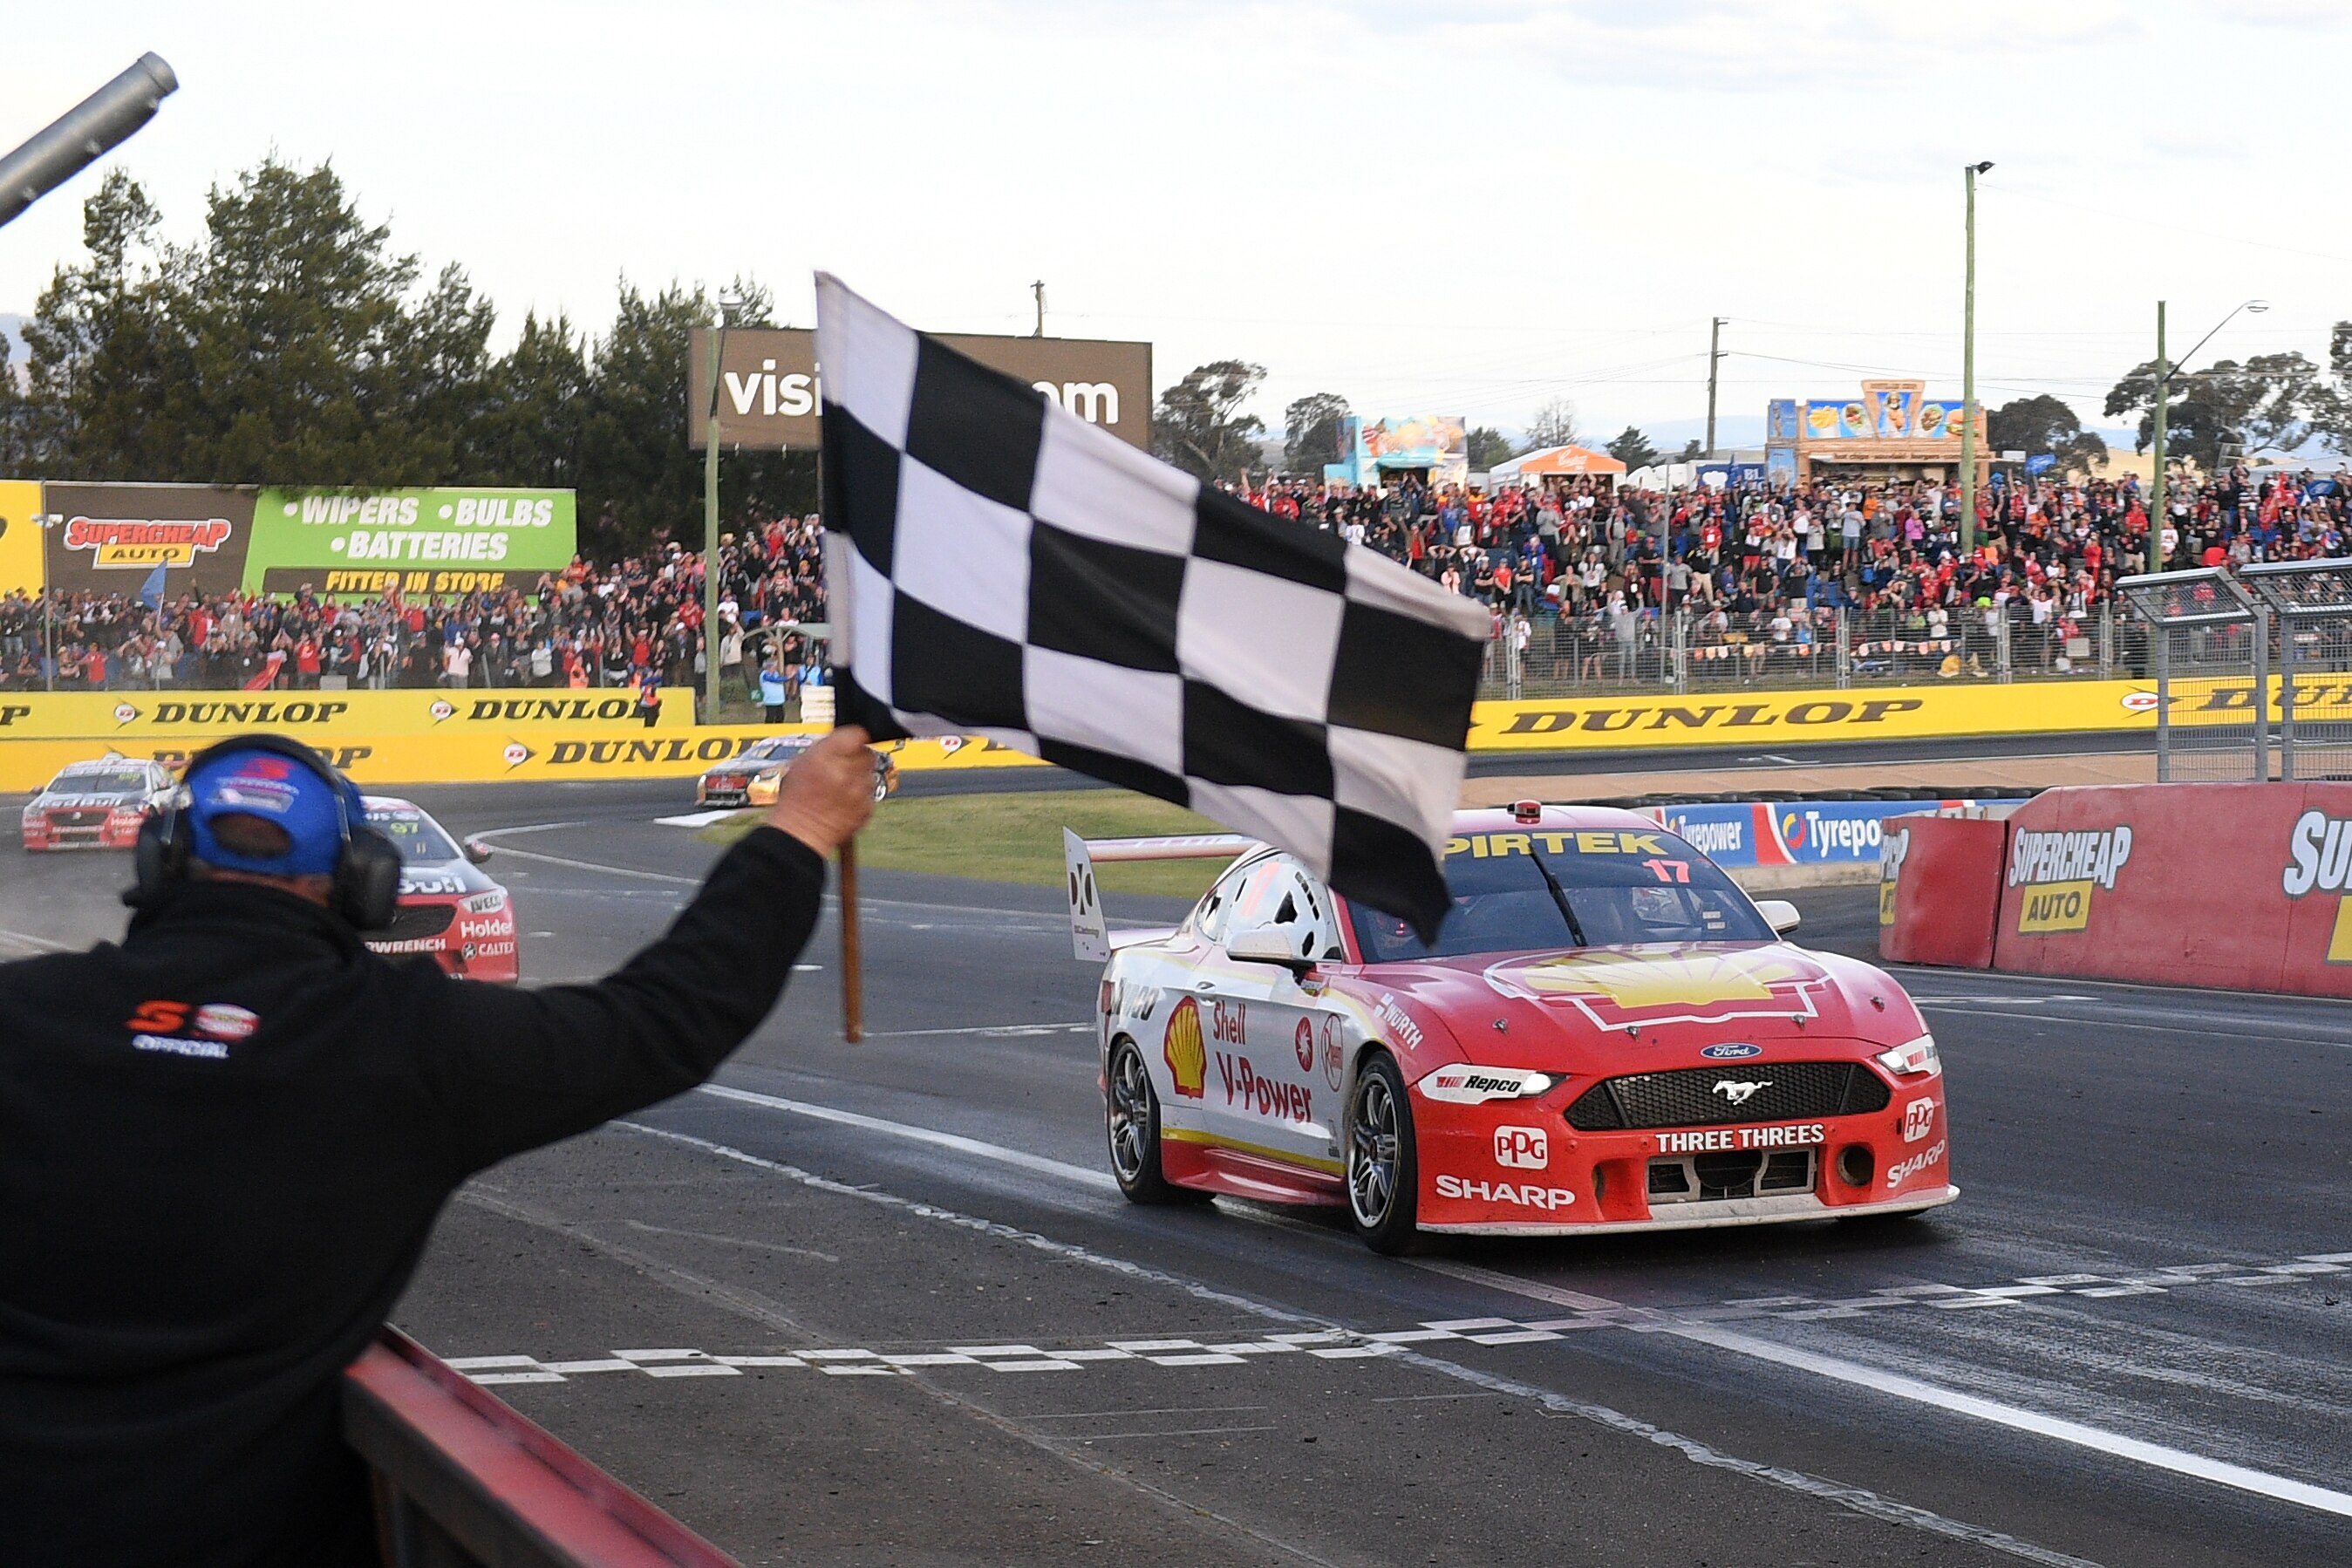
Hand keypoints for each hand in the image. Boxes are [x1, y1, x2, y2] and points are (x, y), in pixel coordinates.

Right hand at [764, 725, 877, 857]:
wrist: (801, 833)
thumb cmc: (796, 800)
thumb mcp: (801, 762)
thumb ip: (825, 747)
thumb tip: (841, 737)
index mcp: (826, 757)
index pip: (857, 734)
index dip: (854, 736)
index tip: (851, 740)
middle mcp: (845, 772)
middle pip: (867, 752)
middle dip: (857, 756)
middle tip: (844, 765)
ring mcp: (859, 791)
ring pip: (870, 772)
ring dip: (860, 776)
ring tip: (841, 786)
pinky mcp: (867, 807)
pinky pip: (871, 792)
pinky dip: (861, 794)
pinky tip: (845, 800)